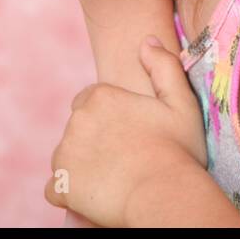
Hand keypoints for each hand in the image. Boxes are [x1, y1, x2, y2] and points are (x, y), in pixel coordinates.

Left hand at [45, 36, 206, 226]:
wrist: (165, 195)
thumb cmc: (178, 150)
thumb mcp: (182, 101)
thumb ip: (164, 66)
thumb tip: (147, 41)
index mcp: (101, 97)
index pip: (91, 102)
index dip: (111, 120)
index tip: (129, 136)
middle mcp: (77, 120)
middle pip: (79, 130)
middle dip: (96, 142)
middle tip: (126, 159)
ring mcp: (65, 152)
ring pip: (68, 157)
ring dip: (83, 166)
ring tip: (114, 179)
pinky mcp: (61, 184)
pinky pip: (57, 188)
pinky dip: (71, 193)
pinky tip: (96, 197)